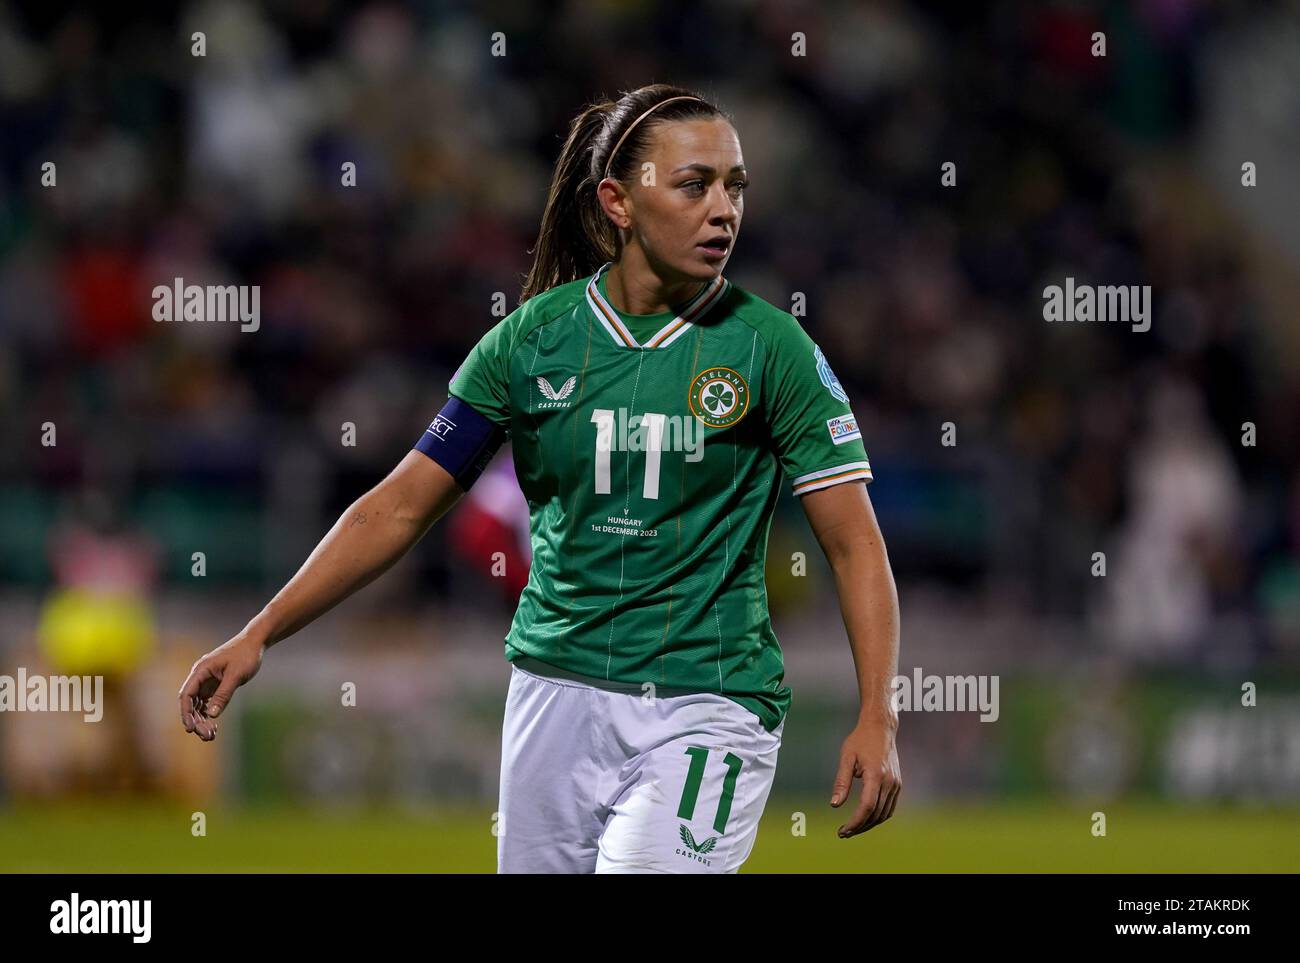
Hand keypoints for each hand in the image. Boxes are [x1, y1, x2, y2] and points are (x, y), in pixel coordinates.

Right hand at [177, 631, 264, 740]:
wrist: (256, 642)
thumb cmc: (246, 655)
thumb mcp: (236, 675)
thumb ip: (223, 694)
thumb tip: (211, 715)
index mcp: (201, 670)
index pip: (186, 694)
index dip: (186, 713)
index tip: (190, 728)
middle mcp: (200, 676)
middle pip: (191, 702)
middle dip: (196, 720)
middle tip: (206, 736)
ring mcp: (207, 680)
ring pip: (198, 704)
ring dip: (202, 720)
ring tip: (210, 735)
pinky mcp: (215, 684)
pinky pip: (207, 702)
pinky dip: (209, 713)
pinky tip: (214, 726)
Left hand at [830, 718, 900, 836]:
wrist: (881, 727)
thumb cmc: (860, 740)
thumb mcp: (846, 758)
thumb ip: (841, 782)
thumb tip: (834, 805)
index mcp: (876, 775)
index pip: (867, 807)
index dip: (855, 822)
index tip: (842, 830)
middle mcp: (889, 782)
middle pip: (876, 814)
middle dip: (859, 827)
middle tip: (843, 833)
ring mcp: (896, 784)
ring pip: (884, 814)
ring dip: (868, 824)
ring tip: (852, 829)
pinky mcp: (898, 784)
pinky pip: (890, 807)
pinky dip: (878, 817)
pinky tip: (866, 819)